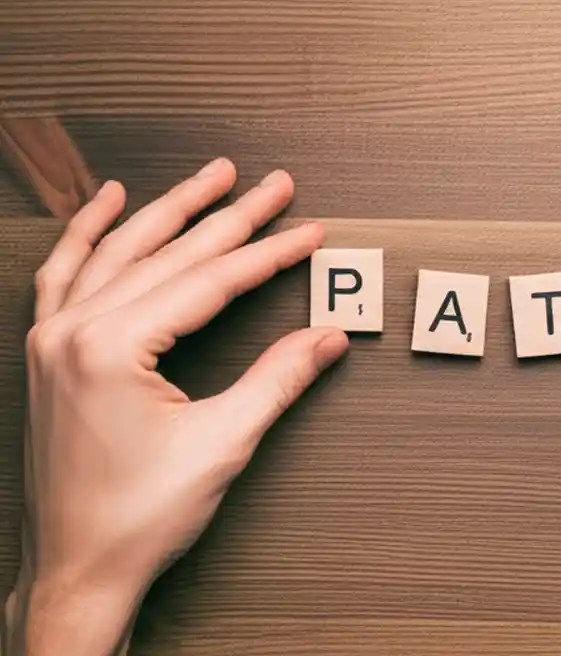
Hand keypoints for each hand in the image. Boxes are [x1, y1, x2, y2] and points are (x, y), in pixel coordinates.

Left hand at [4, 159, 348, 655]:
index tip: (309, 232)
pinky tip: (107, 203)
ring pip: (116, 252)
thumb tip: (327, 335)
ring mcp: (53, 339)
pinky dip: (86, 234)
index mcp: (110, 349)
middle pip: (167, 255)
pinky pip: (62, 274)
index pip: (208, 282)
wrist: (78, 568)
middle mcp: (72, 332)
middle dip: (228, 218)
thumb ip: (278, 379)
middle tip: (275, 187)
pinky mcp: (48, 354)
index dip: (268, 254)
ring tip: (211, 177)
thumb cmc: (139, 516)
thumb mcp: (222, 443)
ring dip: (167, 210)